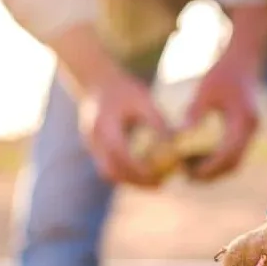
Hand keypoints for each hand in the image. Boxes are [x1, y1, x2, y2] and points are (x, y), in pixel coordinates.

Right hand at [77, 69, 170, 187]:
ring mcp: (91, 145)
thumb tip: (175, 145)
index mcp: (105, 126)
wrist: (96, 80)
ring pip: (108, 173)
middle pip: (112, 171)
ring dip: (130, 180)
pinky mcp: (94, 147)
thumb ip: (158, 121)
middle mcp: (94, 139)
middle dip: (136, 182)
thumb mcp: (144, 99)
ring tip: (156, 182)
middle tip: (161, 185)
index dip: (140, 169)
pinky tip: (145, 172)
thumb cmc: (124, 88)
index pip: (121, 155)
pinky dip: (126, 172)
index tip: (161, 175)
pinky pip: (108, 167)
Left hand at [180, 51, 260, 181]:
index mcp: (243, 120)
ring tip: (188, 169)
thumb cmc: (222, 73)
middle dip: (211, 174)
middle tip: (186, 177)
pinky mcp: (246, 132)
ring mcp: (251, 132)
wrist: (243, 61)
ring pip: (234, 161)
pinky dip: (217, 160)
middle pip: (233, 163)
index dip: (209, 167)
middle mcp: (251, 130)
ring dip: (214, 169)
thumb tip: (180, 136)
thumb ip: (194, 113)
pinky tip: (197, 157)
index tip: (188, 174)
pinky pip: (233, 153)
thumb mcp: (205, 90)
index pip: (228, 153)